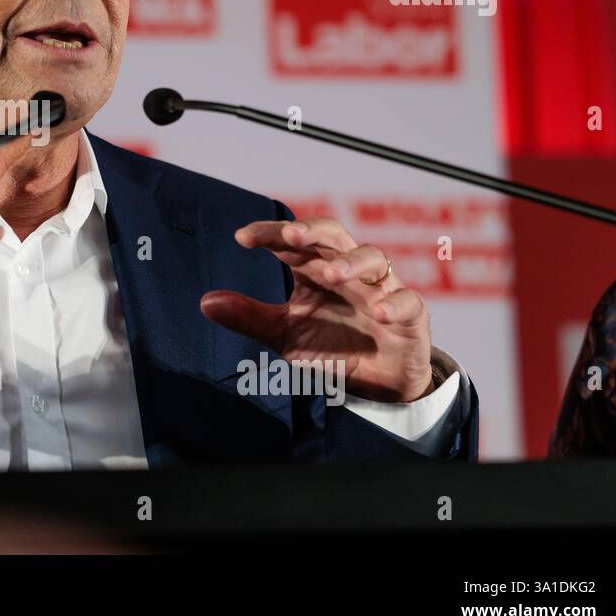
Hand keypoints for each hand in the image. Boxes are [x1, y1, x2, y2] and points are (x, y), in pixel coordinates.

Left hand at [199, 217, 432, 402]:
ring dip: (352, 263)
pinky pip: (407, 300)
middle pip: (334, 236)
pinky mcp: (409, 315)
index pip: (292, 241)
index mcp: (314, 271)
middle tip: (291, 234)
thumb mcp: (284, 336)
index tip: (242, 237)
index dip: (270, 234)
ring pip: (374, 258)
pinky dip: (393, 302)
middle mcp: (348, 272)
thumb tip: (206, 301)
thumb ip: (250, 317)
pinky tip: (378, 311)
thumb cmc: (332, 349)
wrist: (377, 385)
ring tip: (331, 274)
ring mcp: (380, 290)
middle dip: (314, 231)